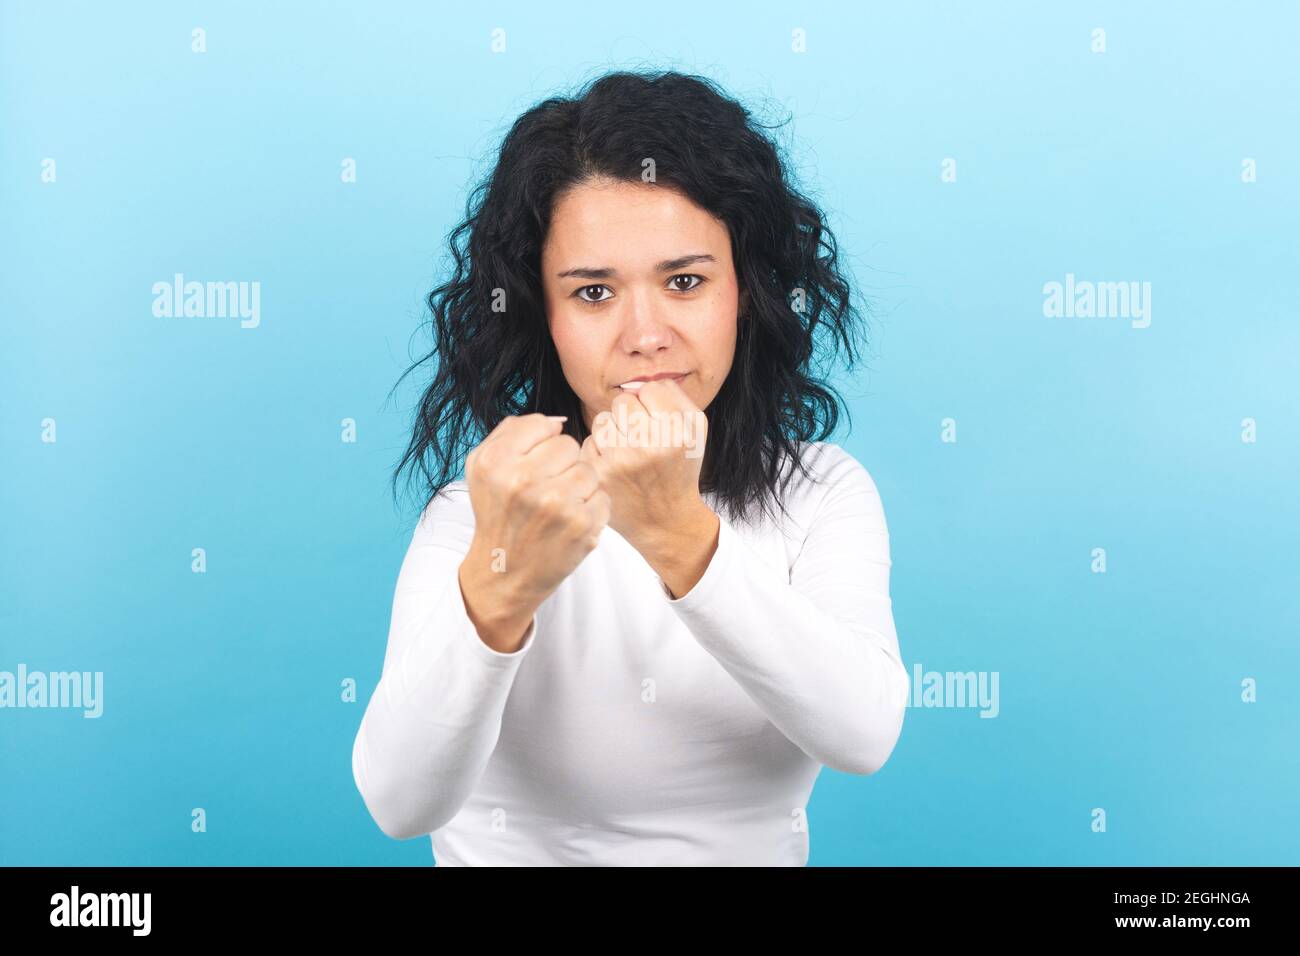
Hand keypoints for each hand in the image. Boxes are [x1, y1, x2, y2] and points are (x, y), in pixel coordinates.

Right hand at [459, 414, 610, 648]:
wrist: (505, 571)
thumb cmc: (498, 513)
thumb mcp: (484, 467)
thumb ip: (513, 431)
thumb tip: (557, 420)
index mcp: (497, 461)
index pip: (543, 425)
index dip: (543, 444)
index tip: (534, 465)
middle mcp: (523, 481)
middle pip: (569, 445)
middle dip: (562, 464)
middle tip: (546, 489)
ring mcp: (555, 505)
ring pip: (589, 470)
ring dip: (579, 486)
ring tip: (559, 506)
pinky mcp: (582, 527)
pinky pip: (602, 497)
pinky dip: (591, 509)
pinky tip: (569, 523)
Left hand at [580, 379, 718, 594]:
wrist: (665, 520)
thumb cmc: (679, 468)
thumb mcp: (695, 430)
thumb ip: (672, 395)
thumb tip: (638, 382)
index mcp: (678, 431)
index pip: (648, 389)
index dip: (650, 404)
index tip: (656, 423)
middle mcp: (650, 445)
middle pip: (622, 402)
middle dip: (630, 416)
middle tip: (640, 439)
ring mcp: (621, 461)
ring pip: (602, 420)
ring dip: (612, 432)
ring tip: (628, 453)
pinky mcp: (599, 475)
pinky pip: (589, 442)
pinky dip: (600, 451)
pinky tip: (615, 467)